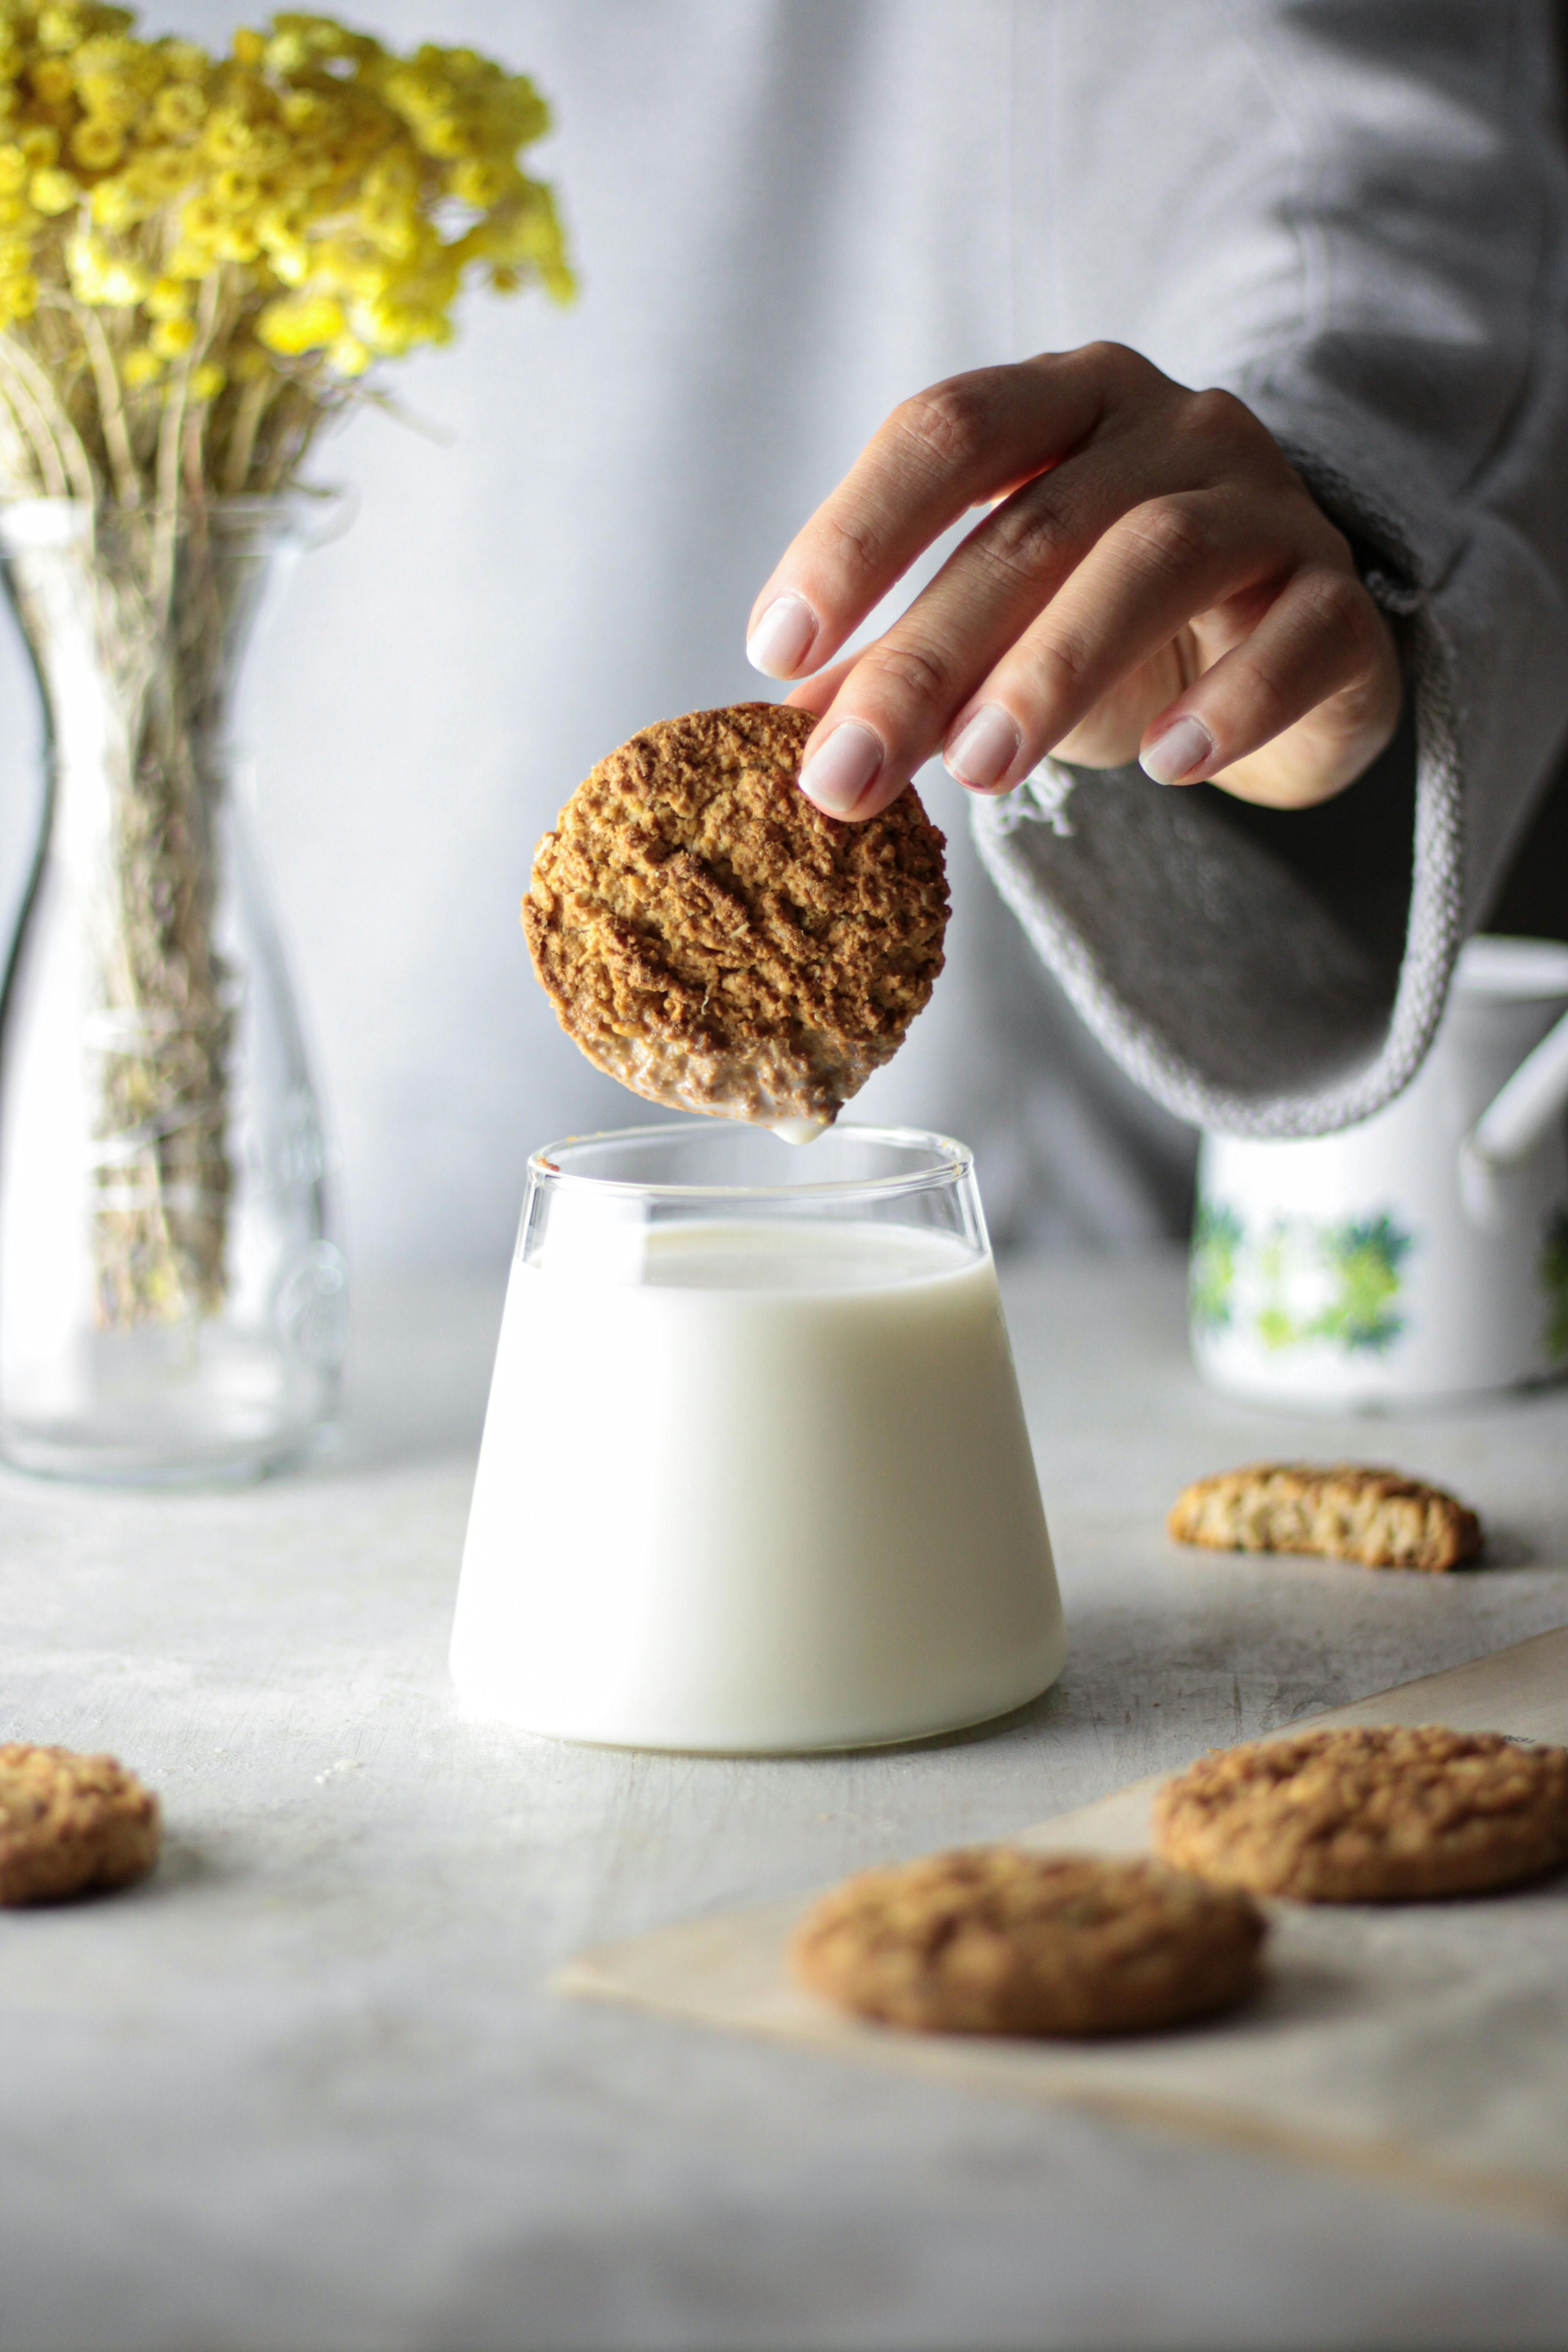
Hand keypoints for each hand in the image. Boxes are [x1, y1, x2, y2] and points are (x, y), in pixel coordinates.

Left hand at [745, 344, 1402, 821]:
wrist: (1287, 649)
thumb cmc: (1112, 628)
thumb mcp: (995, 628)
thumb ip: (895, 660)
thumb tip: (781, 733)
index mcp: (1068, 400)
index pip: (947, 431)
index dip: (854, 533)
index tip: (775, 647)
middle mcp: (1174, 425)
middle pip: (1034, 524)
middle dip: (927, 655)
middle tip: (849, 772)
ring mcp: (1269, 504)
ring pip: (1158, 559)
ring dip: (1055, 670)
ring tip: (977, 771)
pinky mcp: (1343, 599)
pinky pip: (1299, 635)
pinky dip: (1231, 703)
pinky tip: (1168, 766)